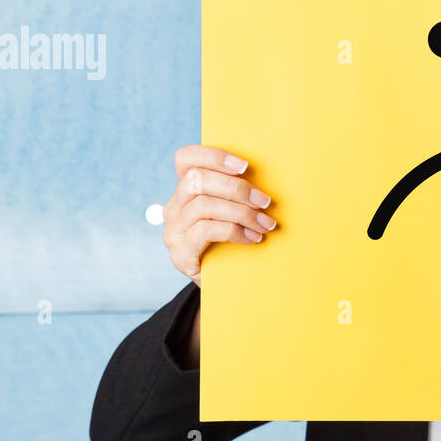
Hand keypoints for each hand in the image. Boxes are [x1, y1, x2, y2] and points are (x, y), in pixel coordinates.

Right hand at [163, 145, 276, 284]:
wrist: (225, 284)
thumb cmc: (234, 241)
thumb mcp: (234, 211)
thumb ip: (238, 193)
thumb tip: (267, 174)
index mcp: (186, 190)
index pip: (186, 159)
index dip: (213, 156)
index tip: (244, 165)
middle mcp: (174, 207)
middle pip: (196, 180)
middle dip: (236, 188)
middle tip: (264, 201)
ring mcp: (173, 231)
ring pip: (203, 205)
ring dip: (241, 212)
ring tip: (265, 224)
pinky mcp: (180, 254)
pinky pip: (204, 231)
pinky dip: (233, 231)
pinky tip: (253, 239)